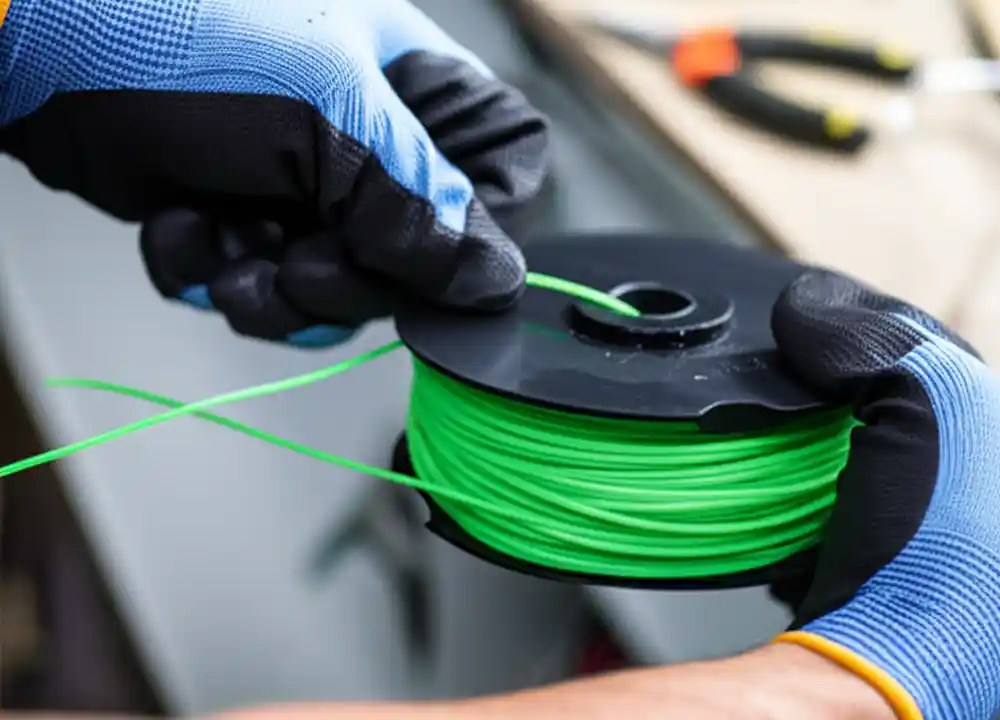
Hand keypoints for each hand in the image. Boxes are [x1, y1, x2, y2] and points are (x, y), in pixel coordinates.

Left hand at [0, 0, 547, 345]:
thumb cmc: (184, 38)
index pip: (503, 167)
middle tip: (298, 264)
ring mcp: (298, 178)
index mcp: (412, 84)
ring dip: (272, 290)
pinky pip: (258, 283)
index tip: (430, 264)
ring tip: (222, 248)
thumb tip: (493, 278)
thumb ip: (419, 208)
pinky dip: (211, 271)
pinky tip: (176, 226)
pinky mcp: (234, 213)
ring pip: (334, 285)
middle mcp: (364, 135)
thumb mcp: (327, 121)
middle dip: (347, 279)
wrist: (31, 43)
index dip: (478, 228)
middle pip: (415, 253)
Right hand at [768, 271, 999, 719]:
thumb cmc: (947, 543)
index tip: (860, 345)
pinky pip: (864, 535)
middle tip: (832, 397)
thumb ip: (874, 333)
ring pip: (893, 486)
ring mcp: (972, 580)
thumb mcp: (930, 393)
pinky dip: (832, 513)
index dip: (917, 353)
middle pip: (938, 433)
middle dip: (879, 412)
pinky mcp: (910, 609)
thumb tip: (811, 303)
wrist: (885, 665)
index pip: (988, 381)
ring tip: (813, 450)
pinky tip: (812, 509)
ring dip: (846, 464)